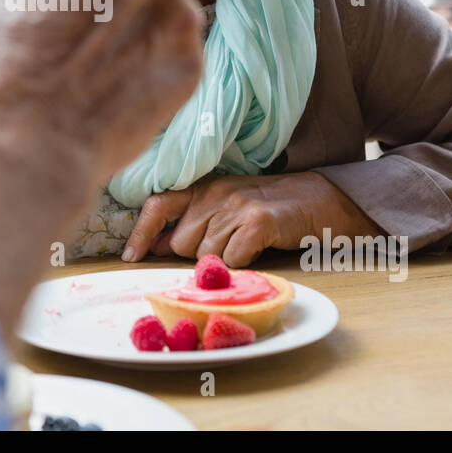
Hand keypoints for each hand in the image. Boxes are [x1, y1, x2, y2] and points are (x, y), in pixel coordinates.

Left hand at [122, 171, 382, 265]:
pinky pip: (232, 260)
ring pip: (205, 256)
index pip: (158, 204)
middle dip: (196, 255)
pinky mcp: (259, 222)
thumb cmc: (271, 209)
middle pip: (181, 244)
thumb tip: (156, 243)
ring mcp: (236, 206)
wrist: (321, 200)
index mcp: (202, 187)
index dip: (141, 232)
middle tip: (226, 247)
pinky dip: (242, 265)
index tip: (130, 256)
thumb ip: (193, 222)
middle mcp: (215, 193)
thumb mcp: (226, 207)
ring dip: (222, 262)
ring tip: (246, 247)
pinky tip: (257, 252)